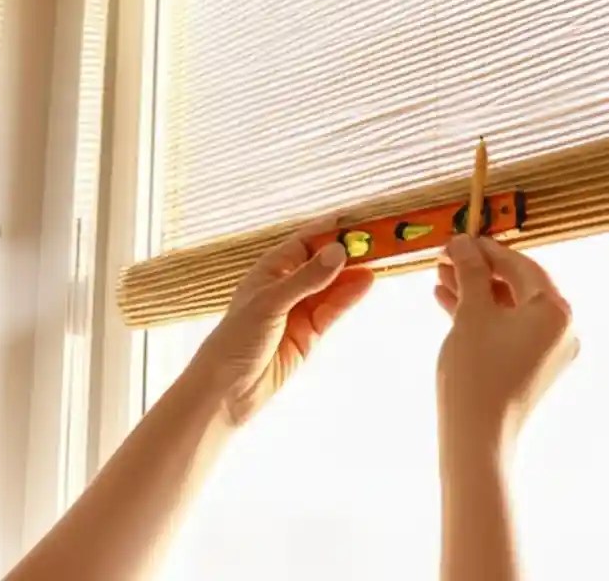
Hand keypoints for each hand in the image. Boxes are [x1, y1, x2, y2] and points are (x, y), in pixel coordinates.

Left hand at [189, 220, 374, 425]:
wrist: (226, 390)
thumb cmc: (235, 340)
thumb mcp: (269, 303)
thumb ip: (306, 279)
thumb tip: (338, 251)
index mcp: (270, 268)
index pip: (307, 240)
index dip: (333, 228)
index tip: (362, 218)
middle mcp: (287, 285)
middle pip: (324, 261)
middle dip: (350, 249)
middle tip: (383, 238)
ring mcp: (300, 309)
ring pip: (333, 285)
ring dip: (355, 272)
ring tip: (383, 257)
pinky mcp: (310, 333)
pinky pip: (334, 309)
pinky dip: (350, 296)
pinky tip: (367, 281)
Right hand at [434, 235, 578, 446]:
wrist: (477, 437)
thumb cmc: (477, 371)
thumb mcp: (471, 312)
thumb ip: (470, 271)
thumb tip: (463, 242)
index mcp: (557, 311)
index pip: (521, 265)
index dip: (487, 249)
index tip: (459, 239)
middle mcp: (562, 329)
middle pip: (516, 286)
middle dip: (478, 270)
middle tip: (446, 257)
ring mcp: (548, 351)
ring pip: (509, 308)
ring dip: (475, 291)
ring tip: (440, 276)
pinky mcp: (531, 368)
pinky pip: (507, 330)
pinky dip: (481, 316)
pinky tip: (446, 301)